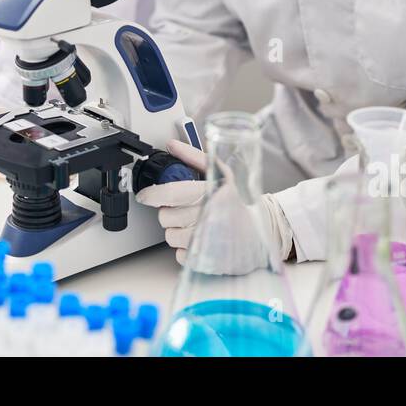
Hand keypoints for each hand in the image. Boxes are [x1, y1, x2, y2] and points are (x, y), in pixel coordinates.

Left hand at [137, 139, 293, 273]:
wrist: (260, 232)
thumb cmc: (236, 202)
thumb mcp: (220, 174)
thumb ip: (194, 157)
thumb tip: (172, 145)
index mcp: (210, 193)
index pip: (170, 194)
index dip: (151, 194)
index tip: (146, 196)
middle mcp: (208, 217)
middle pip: (166, 217)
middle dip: (170, 213)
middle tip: (184, 209)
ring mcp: (207, 241)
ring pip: (170, 236)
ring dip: (176, 231)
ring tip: (193, 224)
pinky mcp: (206, 259)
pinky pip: (179, 254)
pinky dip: (185, 248)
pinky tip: (198, 239)